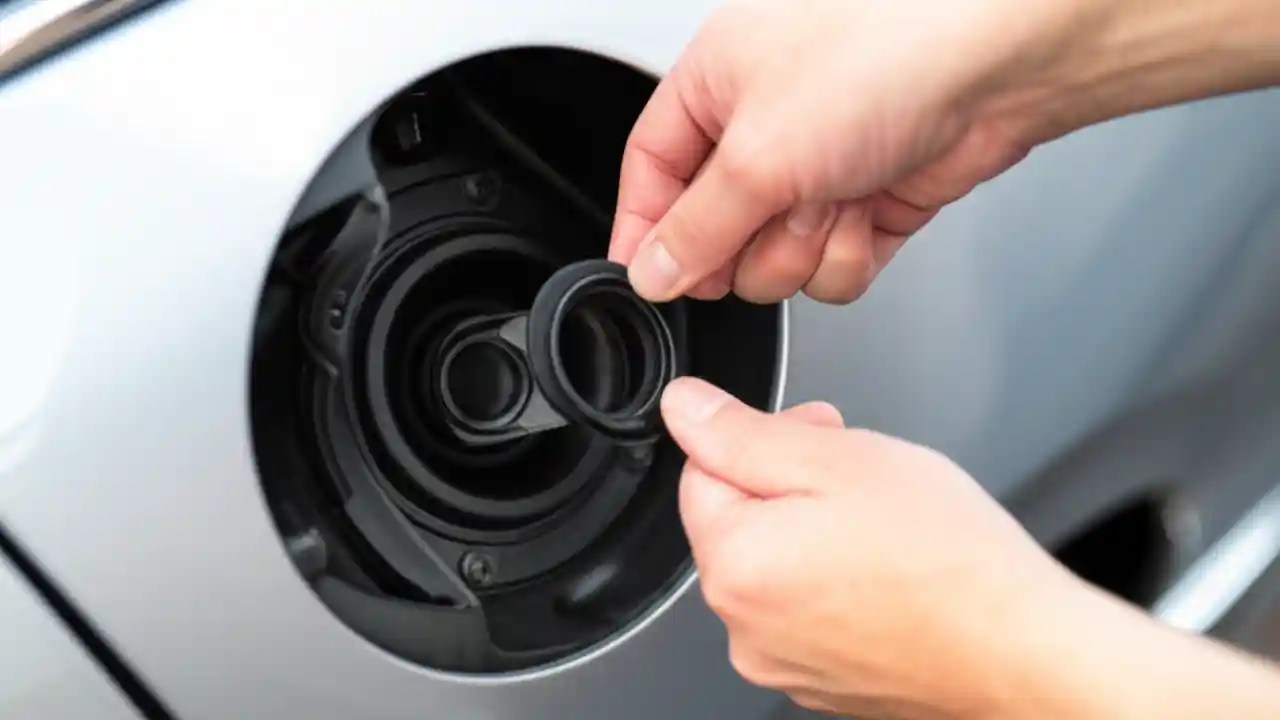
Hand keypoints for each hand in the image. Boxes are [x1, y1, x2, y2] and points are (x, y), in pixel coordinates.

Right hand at [609, 0, 1056, 303]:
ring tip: (834, 198)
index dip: (647, 229)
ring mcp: (820, 167)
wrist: (1001, 62)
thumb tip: (652, 271)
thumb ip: (694, 228)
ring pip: (776, 259)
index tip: (648, 279)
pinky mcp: (871, 202)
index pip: (653, 170)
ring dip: (804, 247)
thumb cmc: (884, 55)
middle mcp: (765, 125)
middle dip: (745, 242)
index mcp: (716, 83)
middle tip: (767, 220)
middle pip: (715, 230)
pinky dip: (850, 255)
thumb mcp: (757, 154)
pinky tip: (868, 211)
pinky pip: (832, 268)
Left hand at [661, 377, 1092, 717]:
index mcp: (736, 564)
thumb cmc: (948, 562)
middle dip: (789, 482)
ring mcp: (780, 661)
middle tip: (859, 475)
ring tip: (884, 528)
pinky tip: (889, 572)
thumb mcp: (838, 458)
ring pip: (775, 565)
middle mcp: (743, 625)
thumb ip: (742, 432)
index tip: (815, 435)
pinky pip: (806, 610)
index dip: (762, 437)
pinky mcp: (819, 680)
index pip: (701, 471)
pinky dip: (835, 583)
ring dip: (814, 532)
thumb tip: (684, 408)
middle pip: (737, 521)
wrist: (1023, 653)